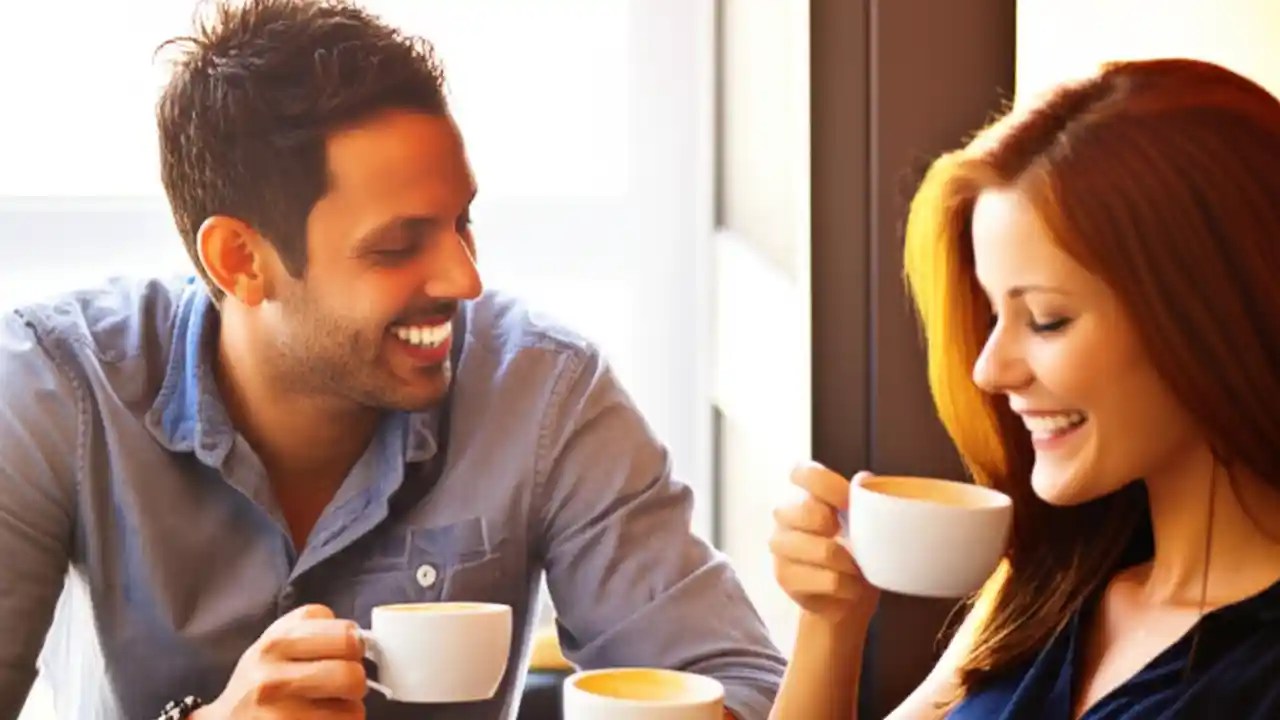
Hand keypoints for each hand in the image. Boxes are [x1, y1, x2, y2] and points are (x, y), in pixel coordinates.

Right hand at [193, 604, 367, 719]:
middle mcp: (274, 676)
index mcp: (276, 642)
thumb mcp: (275, 643)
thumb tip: (360, 639)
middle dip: (357, 681)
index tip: (344, 652)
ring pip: (352, 710)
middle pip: (352, 673)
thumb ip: (314, 631)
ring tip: (331, 707)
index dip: (352, 643)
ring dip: (350, 710)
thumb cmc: (261, 680)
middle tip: (344, 685)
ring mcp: (279, 713)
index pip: (344, 632)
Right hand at [770, 463, 879, 622]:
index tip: (848, 501)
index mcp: (806, 494)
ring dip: (850, 564)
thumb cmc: (855, 553)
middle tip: (855, 543)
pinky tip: (850, 588)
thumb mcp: (866, 524)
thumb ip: (864, 499)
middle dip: (841, 530)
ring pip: (824, 551)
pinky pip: (829, 580)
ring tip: (857, 570)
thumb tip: (864, 479)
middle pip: (811, 513)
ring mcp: (781, 546)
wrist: (842, 600)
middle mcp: (785, 515)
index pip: (804, 473)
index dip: (830, 485)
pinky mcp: (784, 577)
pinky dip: (850, 587)